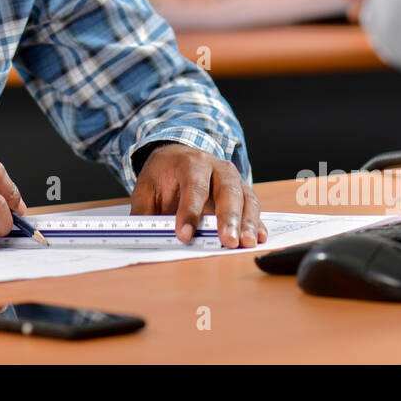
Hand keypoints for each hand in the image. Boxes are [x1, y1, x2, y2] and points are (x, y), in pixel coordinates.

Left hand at [130, 143, 266, 247]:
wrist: (177, 156)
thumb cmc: (163, 175)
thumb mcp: (146, 189)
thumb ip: (145, 213)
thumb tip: (143, 239)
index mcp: (190, 162)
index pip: (193, 187)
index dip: (189, 212)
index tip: (184, 235)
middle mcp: (216, 167)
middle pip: (226, 190)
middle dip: (228, 217)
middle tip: (227, 241)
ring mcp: (233, 179)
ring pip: (245, 198)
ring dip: (247, 222)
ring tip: (245, 243)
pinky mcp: (242, 192)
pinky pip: (253, 206)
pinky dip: (256, 222)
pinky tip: (258, 237)